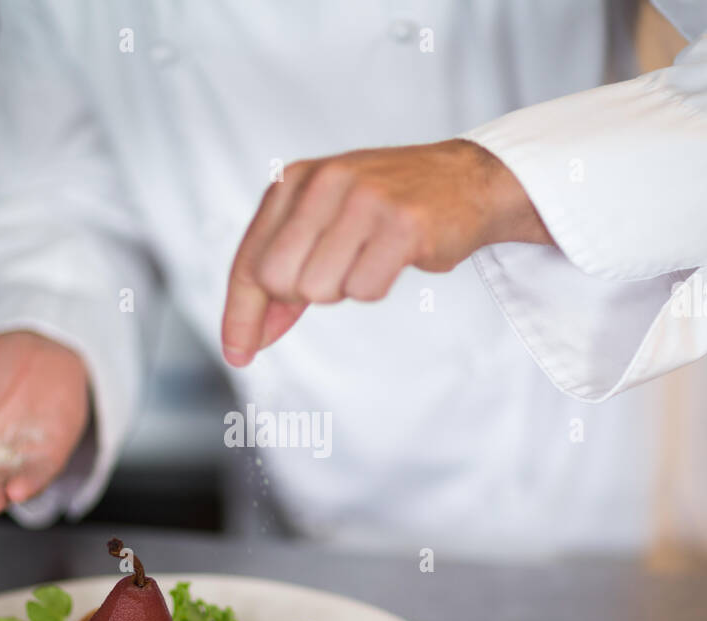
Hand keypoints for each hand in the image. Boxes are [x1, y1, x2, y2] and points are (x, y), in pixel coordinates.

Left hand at [220, 138, 551, 365]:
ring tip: (370, 257)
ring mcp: (364, 199)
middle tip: (340, 271)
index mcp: (293, 181)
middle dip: (304, 296)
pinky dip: (377, 287)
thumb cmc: (386, 208)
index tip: (238, 354)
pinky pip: (365, 289)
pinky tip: (394, 258)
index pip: (250, 262)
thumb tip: (249, 337)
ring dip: (346, 288)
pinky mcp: (402, 223)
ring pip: (321, 289)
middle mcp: (323, 182)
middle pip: (279, 281)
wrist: (467, 181)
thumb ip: (284, 273)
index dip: (241, 314)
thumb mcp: (323, 224)